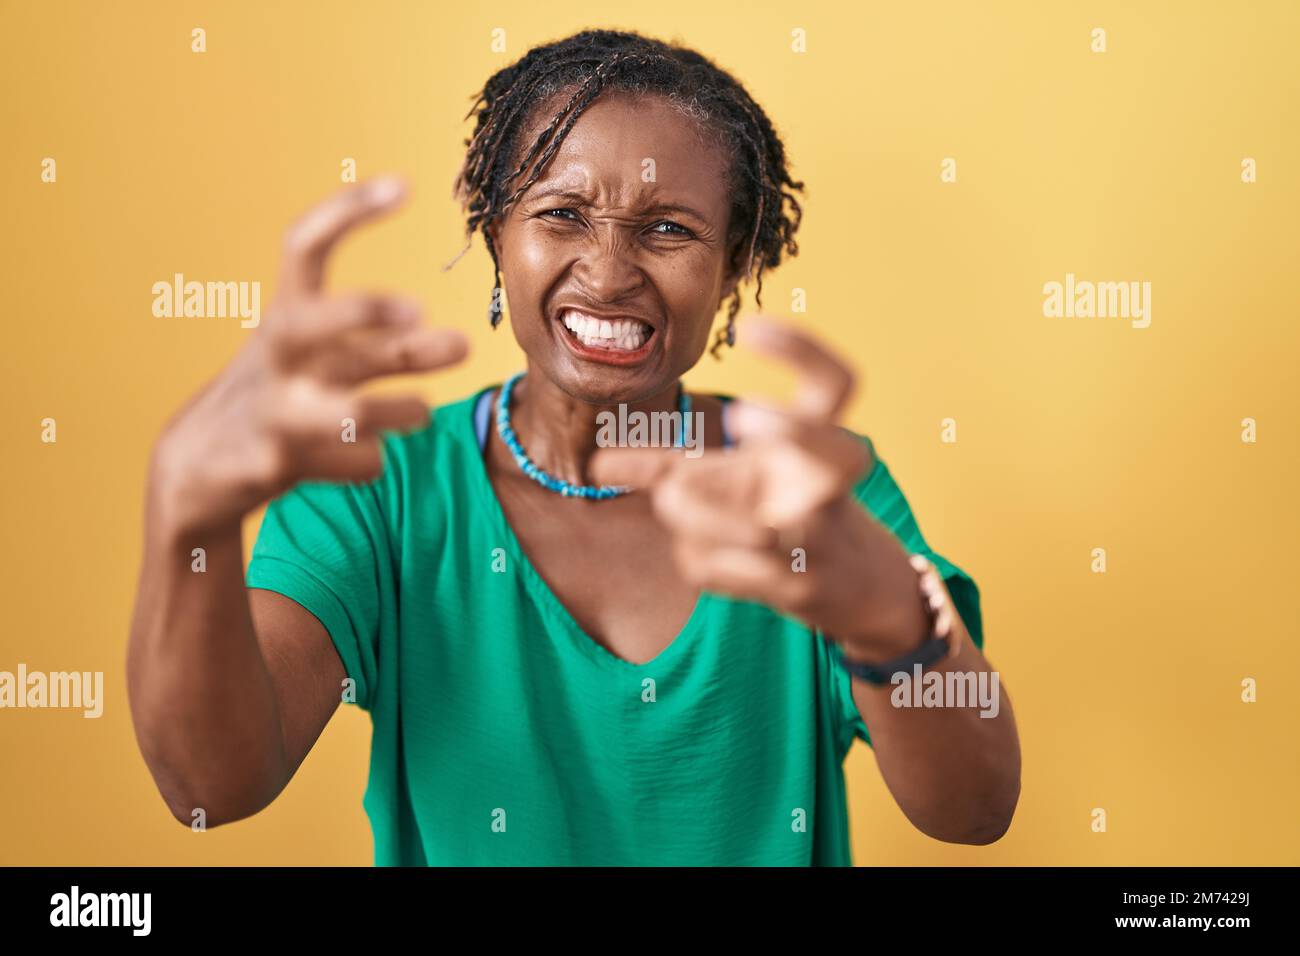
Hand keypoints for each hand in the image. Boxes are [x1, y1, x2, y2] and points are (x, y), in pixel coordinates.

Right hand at [151, 177, 469, 533]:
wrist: (197, 468)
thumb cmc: (277, 397)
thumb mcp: (312, 355)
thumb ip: (376, 347)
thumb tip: (456, 342)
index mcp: (283, 316)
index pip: (305, 247)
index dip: (349, 213)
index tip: (405, 185)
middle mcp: (276, 357)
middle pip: (310, 323)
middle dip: (361, 313)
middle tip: (419, 310)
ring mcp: (273, 410)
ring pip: (337, 405)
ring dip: (387, 409)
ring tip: (424, 411)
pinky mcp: (274, 462)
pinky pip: (337, 461)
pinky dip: (364, 461)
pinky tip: (374, 460)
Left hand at [590, 315, 935, 660]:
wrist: (858, 584)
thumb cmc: (783, 511)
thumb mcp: (738, 476)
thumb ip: (664, 465)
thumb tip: (594, 462)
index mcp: (821, 446)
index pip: (836, 387)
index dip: (803, 353)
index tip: (749, 328)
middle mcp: (827, 488)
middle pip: (838, 454)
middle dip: (792, 431)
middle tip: (742, 414)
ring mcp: (816, 541)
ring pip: (760, 529)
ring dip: (700, 510)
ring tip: (669, 494)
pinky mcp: (797, 590)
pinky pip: (732, 568)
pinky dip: (699, 557)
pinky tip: (699, 551)